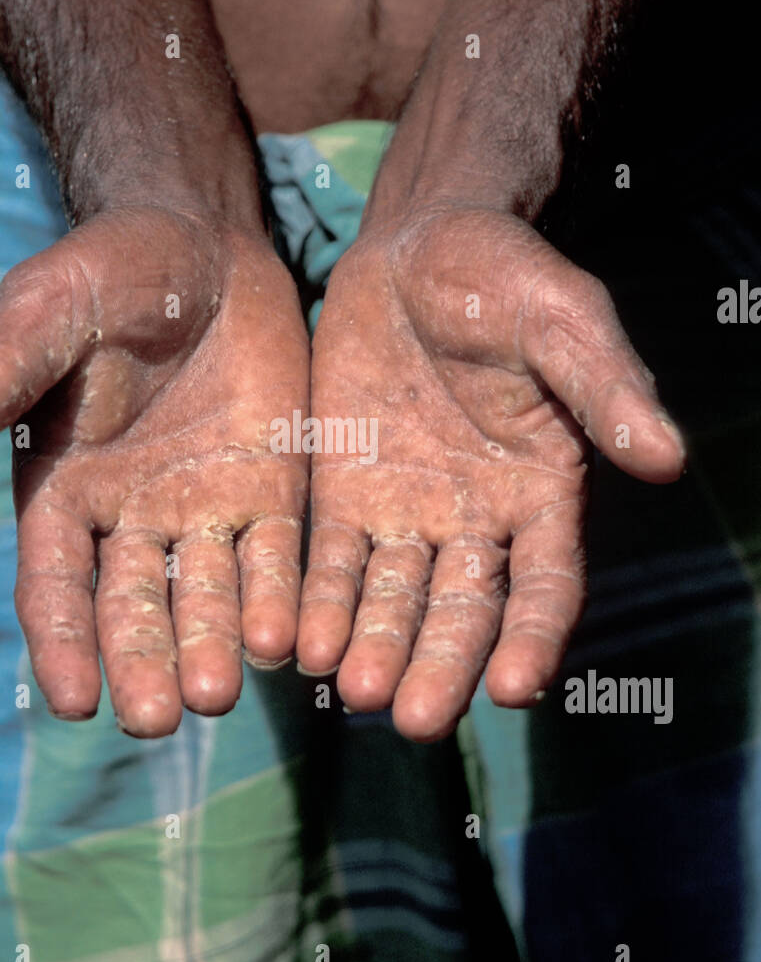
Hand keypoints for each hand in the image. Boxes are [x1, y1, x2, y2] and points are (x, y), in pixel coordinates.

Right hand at [0, 207, 308, 735]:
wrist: (206, 247)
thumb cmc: (110, 273)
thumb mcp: (53, 309)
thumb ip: (8, 366)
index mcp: (63, 491)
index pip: (56, 583)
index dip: (62, 641)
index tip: (75, 701)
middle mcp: (131, 519)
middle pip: (134, 608)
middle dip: (142, 663)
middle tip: (157, 719)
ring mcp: (204, 511)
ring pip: (206, 597)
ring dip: (211, 647)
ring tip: (220, 695)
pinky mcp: (270, 493)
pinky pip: (274, 559)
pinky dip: (278, 601)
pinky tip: (288, 641)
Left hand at [296, 205, 683, 741]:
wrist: (417, 243)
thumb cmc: (507, 277)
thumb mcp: (563, 319)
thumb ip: (606, 388)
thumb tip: (669, 460)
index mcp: (543, 492)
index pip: (546, 585)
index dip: (534, 635)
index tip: (514, 686)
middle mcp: (476, 522)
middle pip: (461, 611)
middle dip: (439, 665)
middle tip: (413, 719)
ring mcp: (406, 513)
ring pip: (391, 598)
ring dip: (372, 647)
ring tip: (350, 691)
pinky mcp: (342, 494)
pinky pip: (328, 560)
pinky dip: (315, 602)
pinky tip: (293, 642)